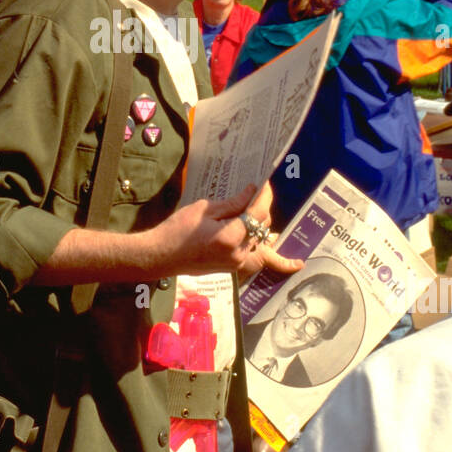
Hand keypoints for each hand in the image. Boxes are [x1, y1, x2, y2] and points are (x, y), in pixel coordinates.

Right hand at [151, 183, 304, 278]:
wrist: (160, 256)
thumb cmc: (177, 230)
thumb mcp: (204, 210)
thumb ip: (231, 204)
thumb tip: (251, 193)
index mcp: (230, 236)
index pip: (257, 214)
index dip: (264, 196)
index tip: (266, 184)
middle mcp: (238, 253)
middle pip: (262, 228)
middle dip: (261, 209)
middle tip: (257, 192)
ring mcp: (237, 263)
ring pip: (261, 242)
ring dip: (265, 228)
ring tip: (269, 212)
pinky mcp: (232, 268)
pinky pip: (256, 257)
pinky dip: (269, 253)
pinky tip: (291, 260)